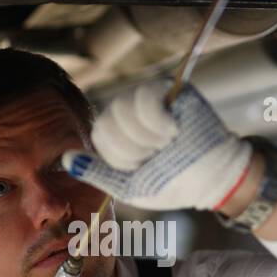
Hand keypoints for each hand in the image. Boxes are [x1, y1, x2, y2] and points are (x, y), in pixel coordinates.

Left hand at [62, 81, 252, 211]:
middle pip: (108, 120)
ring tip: (166, 145)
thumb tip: (65, 160)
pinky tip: (170, 133)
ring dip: (144, 137)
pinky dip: (155, 121)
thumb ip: (96, 172)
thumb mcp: (127, 186)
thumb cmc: (172, 183)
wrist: (210, 181)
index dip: (117, 156)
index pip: (99, 133)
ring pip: (123, 107)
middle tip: (155, 156)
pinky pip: (146, 97)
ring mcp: (151, 97)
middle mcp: (131, 110)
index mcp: (119, 131)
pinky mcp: (171, 89)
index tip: (141, 166)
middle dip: (130, 149)